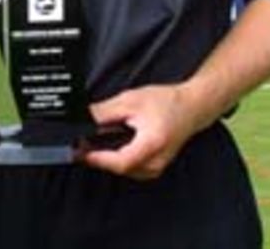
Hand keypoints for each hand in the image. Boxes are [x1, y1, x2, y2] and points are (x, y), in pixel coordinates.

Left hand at [81, 84, 203, 179]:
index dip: (97, 159)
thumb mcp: (129, 101)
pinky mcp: (154, 167)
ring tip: (91, 143)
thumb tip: (81, 120)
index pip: (120, 162)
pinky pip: (131, 168)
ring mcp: (156, 168)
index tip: (78, 152)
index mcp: (151, 144)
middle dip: (97, 157)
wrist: (191, 107)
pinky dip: (117, 158)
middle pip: (119, 167)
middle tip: (79, 144)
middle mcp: (156, 161)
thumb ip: (103, 112)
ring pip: (123, 169)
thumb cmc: (166, 102)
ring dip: (106, 158)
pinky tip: (109, 146)